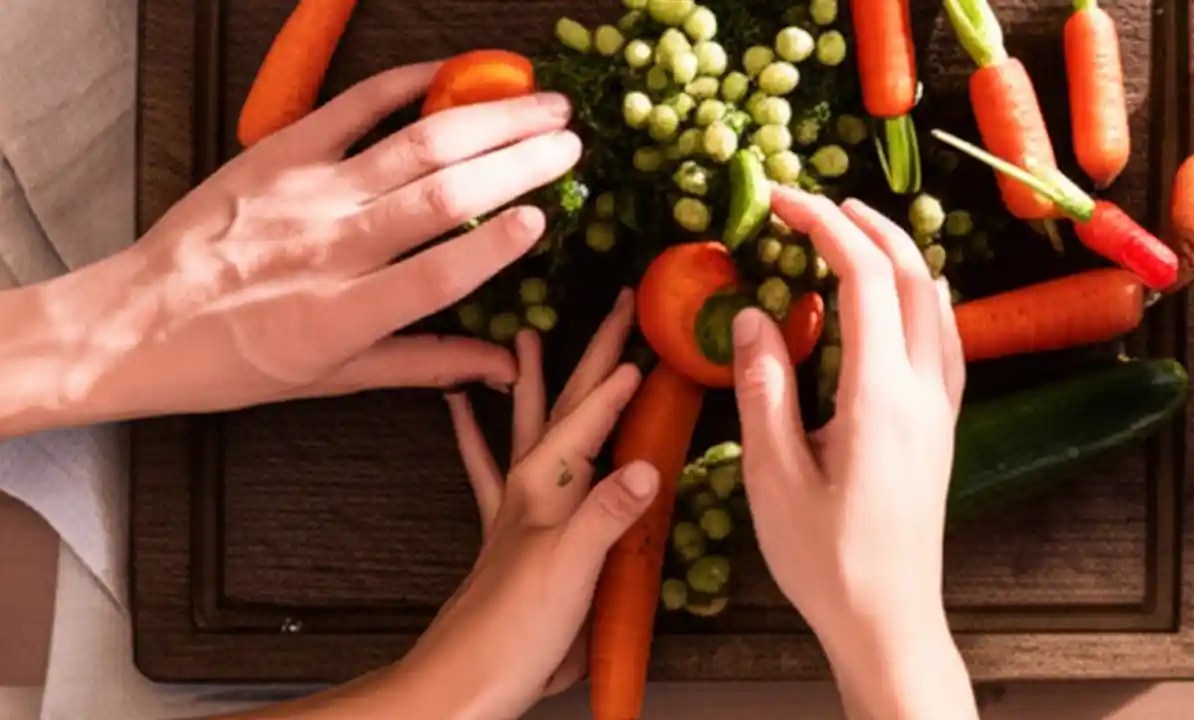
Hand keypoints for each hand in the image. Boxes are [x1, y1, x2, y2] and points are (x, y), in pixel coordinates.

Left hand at [0, 61, 580, 434]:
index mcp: (340, 316)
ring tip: (540, 103)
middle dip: (517, 162)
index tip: (545, 219)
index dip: (495, 247)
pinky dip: (407, 83)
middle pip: (441, 196)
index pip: (436, 277)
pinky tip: (452, 72)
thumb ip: (424, 365)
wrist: (135, 321)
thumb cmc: (235, 361)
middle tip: (572, 142)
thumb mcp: (331, 380)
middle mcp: (329, 248)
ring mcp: (304, 193)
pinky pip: (353, 107)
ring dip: (485, 119)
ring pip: (413, 146)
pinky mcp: (280, 154)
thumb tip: (503, 369)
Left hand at [396, 290, 655, 718]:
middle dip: (590, 356)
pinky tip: (463, 412)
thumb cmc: (512, 631)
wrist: (464, 683)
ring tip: (528, 336)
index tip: (647, 341)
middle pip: (564, 407)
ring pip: (529, 428)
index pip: (587, 418)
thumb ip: (607, 515)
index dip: (618, 381)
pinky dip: (477, 437)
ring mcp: (517, 510)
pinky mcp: (511, 537)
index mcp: (543, 488)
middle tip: (614, 308)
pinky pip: (491, 472)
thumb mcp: (569, 570)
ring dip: (533, 382)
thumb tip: (648, 467)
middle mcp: (529, 489)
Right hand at [731, 187, 975, 718]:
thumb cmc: (825, 558)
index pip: (864, 279)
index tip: (783, 202)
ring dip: (896, 253)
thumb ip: (763, 390)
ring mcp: (940, 408)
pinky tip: (894, 300)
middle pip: (911, 276)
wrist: (888, 619)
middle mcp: (922, 390)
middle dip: (865, 225)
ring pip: (935, 302)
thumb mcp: (772, 477)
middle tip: (813, 203)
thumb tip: (752, 317)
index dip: (824, 226)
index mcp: (879, 396)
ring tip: (851, 232)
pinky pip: (941, 336)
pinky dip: (916, 295)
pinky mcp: (940, 426)